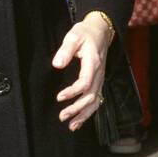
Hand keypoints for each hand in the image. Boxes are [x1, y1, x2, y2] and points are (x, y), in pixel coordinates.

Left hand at [52, 13, 111, 130]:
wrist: (100, 30)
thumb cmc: (85, 33)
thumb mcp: (74, 36)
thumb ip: (65, 50)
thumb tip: (57, 64)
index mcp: (93, 63)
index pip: (85, 82)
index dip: (73, 92)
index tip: (59, 97)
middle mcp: (99, 74)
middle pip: (91, 96)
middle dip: (77, 108)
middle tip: (62, 116)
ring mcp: (100, 79)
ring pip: (95, 102)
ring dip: (83, 114)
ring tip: (71, 125)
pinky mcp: (98, 82)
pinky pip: (96, 100)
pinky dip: (88, 112)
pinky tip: (78, 121)